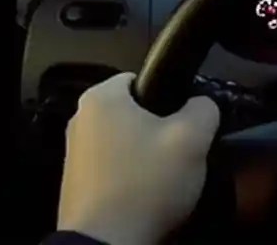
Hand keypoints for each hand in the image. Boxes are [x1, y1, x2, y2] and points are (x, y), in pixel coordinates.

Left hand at [58, 72, 219, 244]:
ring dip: (146, 157)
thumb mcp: (192, 139)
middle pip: (136, 113)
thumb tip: (200, 105)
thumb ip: (204, 109)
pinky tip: (146, 197)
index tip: (186, 123)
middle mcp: (79, 119)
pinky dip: (130, 179)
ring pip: (126, 143)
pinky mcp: (74, 184)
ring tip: (165, 179)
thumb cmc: (146, 183)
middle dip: (160, 130)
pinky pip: (113, 169)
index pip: (144, 78)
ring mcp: (73, 154)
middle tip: (181, 153)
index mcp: (100, 97)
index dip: (172, 97)